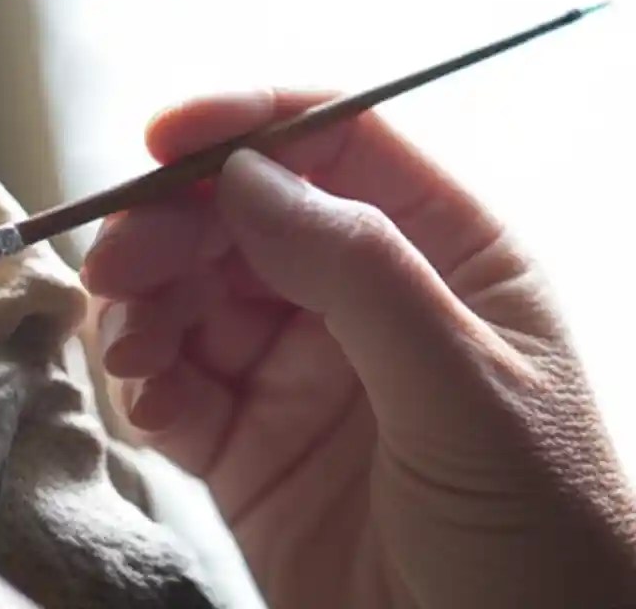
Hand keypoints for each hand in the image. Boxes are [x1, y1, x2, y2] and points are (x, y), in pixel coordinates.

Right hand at [81, 89, 635, 608]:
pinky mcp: (247, 447)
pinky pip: (174, 388)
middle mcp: (362, 300)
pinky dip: (145, 384)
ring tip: (132, 346)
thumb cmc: (539, 536)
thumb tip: (245, 175)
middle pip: (241, 216)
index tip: (166, 135)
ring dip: (144, 305)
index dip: (248, 124)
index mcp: (444, 255)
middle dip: (171, 227)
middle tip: (121, 265)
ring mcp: (298, 373)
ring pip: (192, 297)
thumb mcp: (465, 391)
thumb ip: (360, 272)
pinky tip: (152, 404)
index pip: (337, 146)